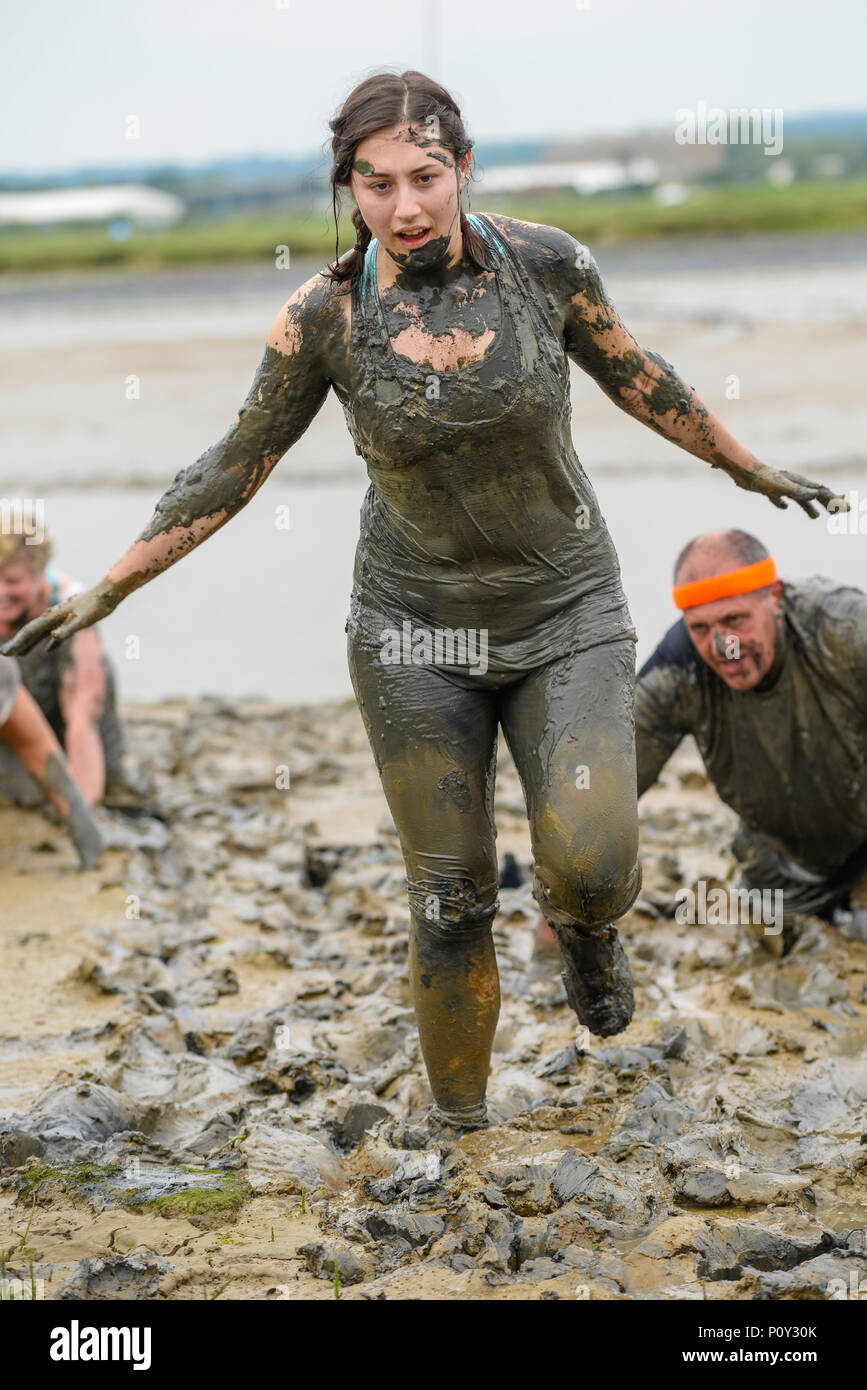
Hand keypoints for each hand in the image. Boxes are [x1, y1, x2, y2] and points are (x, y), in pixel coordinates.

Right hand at [0, 579, 121, 657]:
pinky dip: (49, 644)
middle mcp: (53, 617)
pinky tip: (47, 650)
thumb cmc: (95, 606)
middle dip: (18, 643)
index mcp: (52, 617)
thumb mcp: (82, 620)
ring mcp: (61, 619)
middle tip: (5, 654)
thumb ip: (67, 629)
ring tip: (19, 654)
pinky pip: (55, 635)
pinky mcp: (70, 621)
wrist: (107, 594)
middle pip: (31, 632)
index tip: (6, 652)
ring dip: (30, 644)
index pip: (30, 631)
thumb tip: (52, 637)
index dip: (18, 642)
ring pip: (41, 634)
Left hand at [721, 458, 848, 518]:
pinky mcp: (769, 489)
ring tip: (815, 517)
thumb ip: (798, 491)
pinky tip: (785, 507)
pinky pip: (780, 498)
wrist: (743, 471)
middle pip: (814, 495)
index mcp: (798, 482)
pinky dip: (784, 503)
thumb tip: (816, 495)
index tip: (843, 509)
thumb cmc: (762, 478)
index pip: (820, 492)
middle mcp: (792, 483)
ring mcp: (781, 486)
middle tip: (837, 513)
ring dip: (809, 507)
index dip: (833, 500)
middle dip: (826, 503)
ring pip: (799, 498)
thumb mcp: (781, 486)